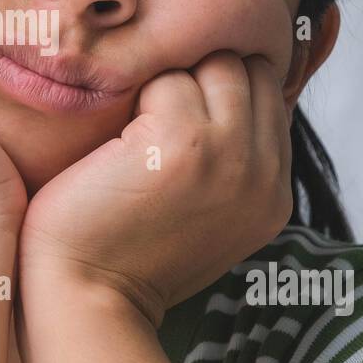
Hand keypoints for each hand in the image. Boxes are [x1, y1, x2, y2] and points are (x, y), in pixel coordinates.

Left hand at [17, 50, 292, 326]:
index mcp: (274, 193)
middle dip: (199, 76)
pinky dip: (134, 97)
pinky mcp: (181, 140)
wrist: (88, 297)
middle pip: (245, 70)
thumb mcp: (207, 214)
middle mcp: (263, 173)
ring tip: (134, 132)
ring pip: (211, 64)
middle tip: (150, 113)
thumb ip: (230, 161)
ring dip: (167, 84)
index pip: (266, 94)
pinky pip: (164, 78)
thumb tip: (224, 88)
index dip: (220, 88)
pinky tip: (113, 143)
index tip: (176, 109)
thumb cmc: (128, 253)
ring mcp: (228, 154)